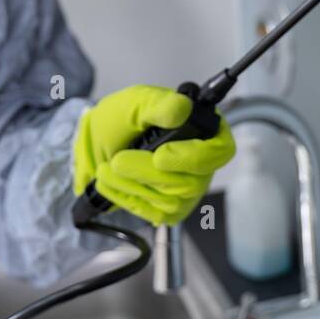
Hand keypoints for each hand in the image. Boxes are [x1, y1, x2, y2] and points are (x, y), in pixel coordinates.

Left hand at [72, 84, 234, 224]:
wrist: (99, 143)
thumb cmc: (124, 120)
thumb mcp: (136, 104)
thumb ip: (158, 105)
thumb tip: (182, 107)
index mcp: (204, 130)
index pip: (220, 150)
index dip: (193, 157)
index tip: (160, 155)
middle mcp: (202, 163)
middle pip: (192, 182)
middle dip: (149, 173)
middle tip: (118, 161)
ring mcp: (189, 189)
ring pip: (172, 201)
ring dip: (133, 185)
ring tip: (108, 168)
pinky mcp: (172, 209)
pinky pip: (157, 214)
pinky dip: (129, 198)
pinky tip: (112, 182)